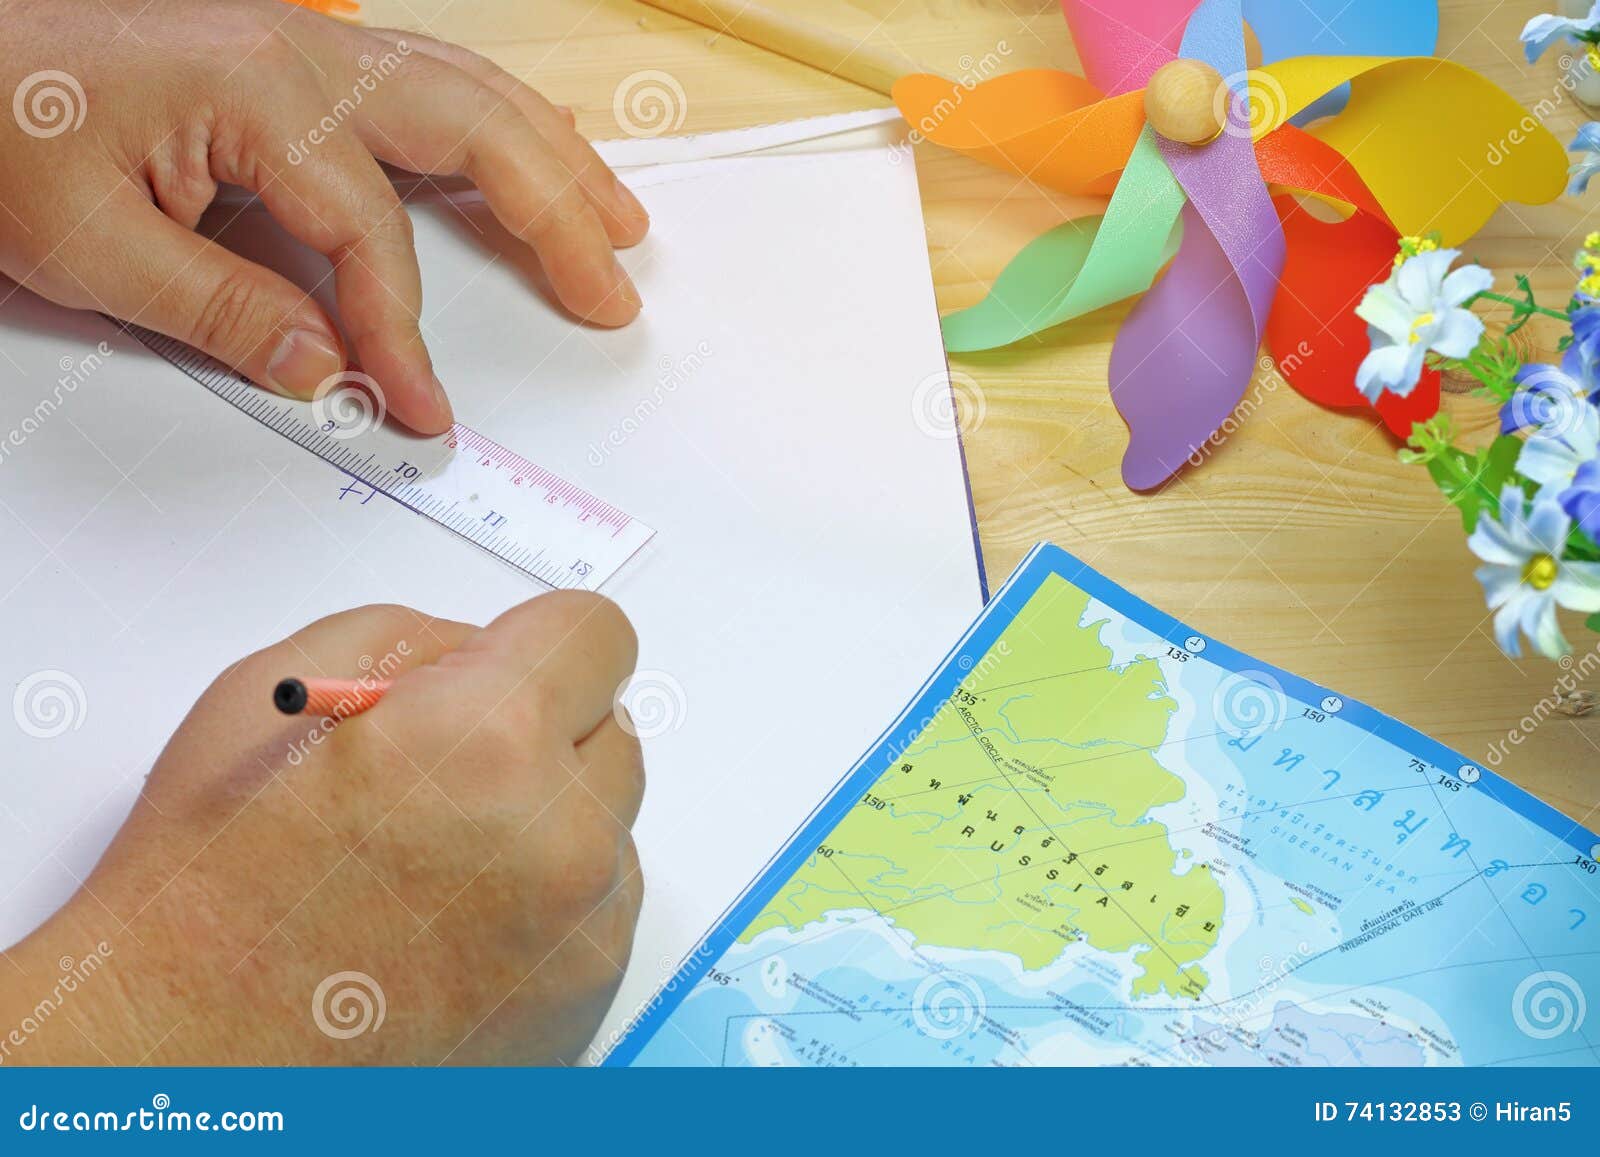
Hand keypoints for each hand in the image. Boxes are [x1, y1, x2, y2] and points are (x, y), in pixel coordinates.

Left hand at [0, 0, 648, 433]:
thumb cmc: (3, 120)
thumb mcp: (90, 244)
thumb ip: (221, 312)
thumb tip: (324, 368)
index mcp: (259, 96)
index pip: (368, 236)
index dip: (401, 334)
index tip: (418, 408)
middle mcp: (307, 57)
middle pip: (476, 130)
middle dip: (558, 216)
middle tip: (611, 293)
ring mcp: (313, 48)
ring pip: (476, 92)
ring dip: (557, 158)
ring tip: (619, 220)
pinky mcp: (305, 59)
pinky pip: (440, 80)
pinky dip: (508, 121)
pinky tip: (540, 147)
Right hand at [1, 594, 645, 1064]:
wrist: (185, 1048)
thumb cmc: (210, 882)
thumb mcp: (285, 688)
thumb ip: (423, 643)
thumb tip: (495, 650)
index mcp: (489, 740)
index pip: (598, 635)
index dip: (541, 646)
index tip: (510, 669)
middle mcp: (560, 839)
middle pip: (613, 732)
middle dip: (545, 736)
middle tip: (449, 774)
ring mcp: (582, 934)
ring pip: (609, 827)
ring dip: (550, 824)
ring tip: (438, 863)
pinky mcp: (585, 1002)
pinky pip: (600, 912)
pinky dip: (547, 905)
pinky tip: (454, 926)